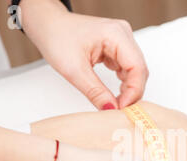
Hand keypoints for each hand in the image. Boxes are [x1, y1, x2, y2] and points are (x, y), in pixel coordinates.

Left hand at [20, 0, 148, 109]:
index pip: (137, 67)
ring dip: (129, 89)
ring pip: (135, 71)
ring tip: (117, 103)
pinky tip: (116, 94)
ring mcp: (121, 40)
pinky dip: (124, 83)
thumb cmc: (56, 36)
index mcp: (116, 34)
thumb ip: (95, 92)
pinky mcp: (117, 47)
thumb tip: (111, 109)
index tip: (123, 108)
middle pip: (139, 69)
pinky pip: (127, 69)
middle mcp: (123, 35)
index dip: (134, 91)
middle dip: (132, 92)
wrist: (47, 25)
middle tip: (121, 110)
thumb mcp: (74, 70)